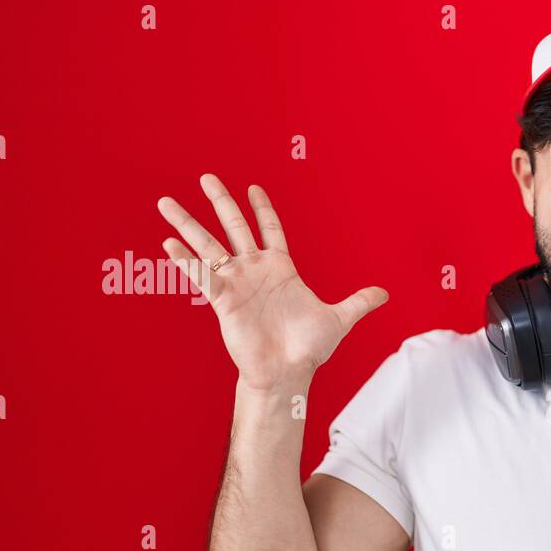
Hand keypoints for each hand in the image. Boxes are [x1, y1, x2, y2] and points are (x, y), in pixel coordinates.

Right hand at [156, 174, 388, 391]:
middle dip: (221, 202)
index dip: (262, 209)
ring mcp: (237, 284)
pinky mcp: (224, 300)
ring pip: (209, 246)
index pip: (269, 230)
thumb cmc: (309, 348)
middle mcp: (255, 271)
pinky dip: (185, 261)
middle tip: (207, 178)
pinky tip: (168, 244)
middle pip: (235, 227)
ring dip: (188, 225)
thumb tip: (385, 294)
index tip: (253, 188)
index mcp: (281, 269)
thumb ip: (359, 302)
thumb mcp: (339, 319)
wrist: (289, 372)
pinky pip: (202, 276)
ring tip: (165, 202)